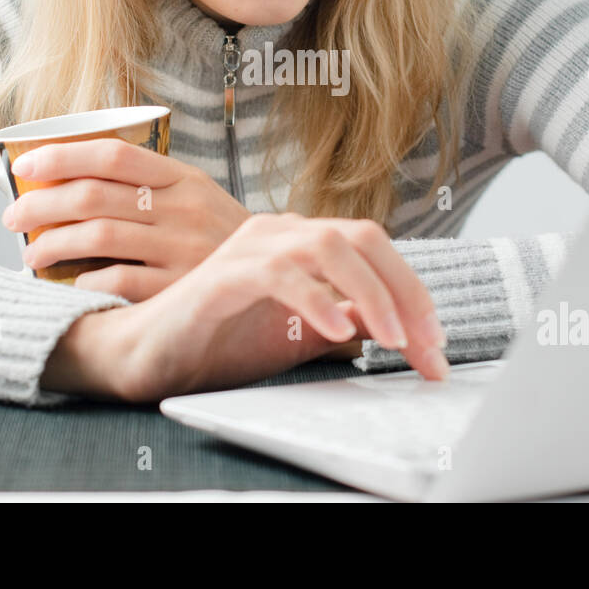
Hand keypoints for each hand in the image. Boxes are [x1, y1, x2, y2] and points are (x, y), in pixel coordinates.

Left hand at [2, 137, 250, 294]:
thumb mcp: (195, 198)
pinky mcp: (180, 289)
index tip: (24, 166)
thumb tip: (69, 180)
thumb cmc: (220, 239)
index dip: (61, 156)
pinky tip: (72, 283)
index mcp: (184, 178)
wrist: (277, 279)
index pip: (112, 155)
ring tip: (32, 254)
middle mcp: (184, 209)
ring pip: (98, 236)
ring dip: (52, 244)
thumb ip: (147, 185)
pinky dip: (86, 281)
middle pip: (95, 196)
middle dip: (41, 204)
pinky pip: (118, 281)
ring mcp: (183, 250)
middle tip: (13, 217)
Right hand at [46, 212, 449, 401]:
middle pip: (364, 238)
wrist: (151, 355)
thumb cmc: (222, 339)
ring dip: (372, 293)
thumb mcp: (305, 336)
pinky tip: (334, 330)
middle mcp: (282, 233)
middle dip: (406, 291)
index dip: (415, 293)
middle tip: (428, 345)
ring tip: (393, 339)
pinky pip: (280, 273)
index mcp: (304, 242)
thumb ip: (352, 322)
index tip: (437, 347)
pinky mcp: (224, 274)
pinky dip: (315, 299)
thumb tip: (406, 328)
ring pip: (330, 246)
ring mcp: (252, 247)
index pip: (377, 249)